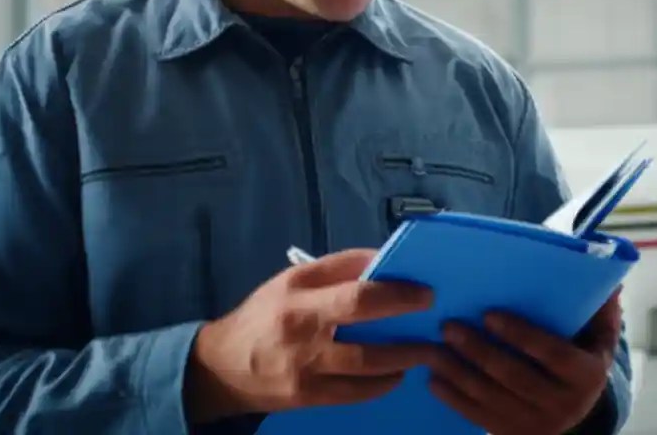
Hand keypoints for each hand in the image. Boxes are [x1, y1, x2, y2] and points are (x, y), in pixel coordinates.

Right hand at [184, 249, 438, 422]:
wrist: (222, 367)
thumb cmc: (264, 314)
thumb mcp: (293, 280)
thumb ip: (339, 267)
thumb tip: (385, 259)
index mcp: (300, 298)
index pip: (356, 295)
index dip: (396, 295)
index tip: (425, 294)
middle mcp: (303, 334)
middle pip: (365, 335)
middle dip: (407, 332)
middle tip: (434, 327)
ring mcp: (305, 370)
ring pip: (366, 369)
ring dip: (402, 361)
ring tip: (425, 353)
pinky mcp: (308, 397)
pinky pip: (355, 394)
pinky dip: (382, 384)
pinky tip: (396, 374)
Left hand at [428, 290, 621, 434]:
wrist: (575, 411)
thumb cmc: (581, 358)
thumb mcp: (598, 336)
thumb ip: (600, 309)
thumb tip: (610, 279)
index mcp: (586, 376)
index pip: (552, 354)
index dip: (521, 334)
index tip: (489, 314)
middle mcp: (564, 406)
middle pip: (514, 376)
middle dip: (478, 351)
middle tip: (449, 326)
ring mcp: (536, 425)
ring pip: (491, 397)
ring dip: (458, 373)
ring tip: (434, 349)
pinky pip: (478, 417)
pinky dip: (454, 398)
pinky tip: (434, 378)